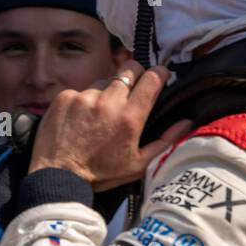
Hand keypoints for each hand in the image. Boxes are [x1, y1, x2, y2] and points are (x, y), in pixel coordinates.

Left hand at [28, 62, 192, 190]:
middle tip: (134, 89)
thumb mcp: (138, 165)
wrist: (58, 176)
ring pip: (104, 80)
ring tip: (101, 114)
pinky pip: (81, 90)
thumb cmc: (101, 174)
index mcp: (130, 118)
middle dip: (136, 74)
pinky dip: (84, 101)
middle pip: (129, 69)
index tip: (161, 75)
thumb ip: (164, 141)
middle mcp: (109, 102)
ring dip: (108, 91)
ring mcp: (85, 96)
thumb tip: (187, 122)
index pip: (151, 78)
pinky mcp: (65, 96)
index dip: (159, 73)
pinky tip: (81, 119)